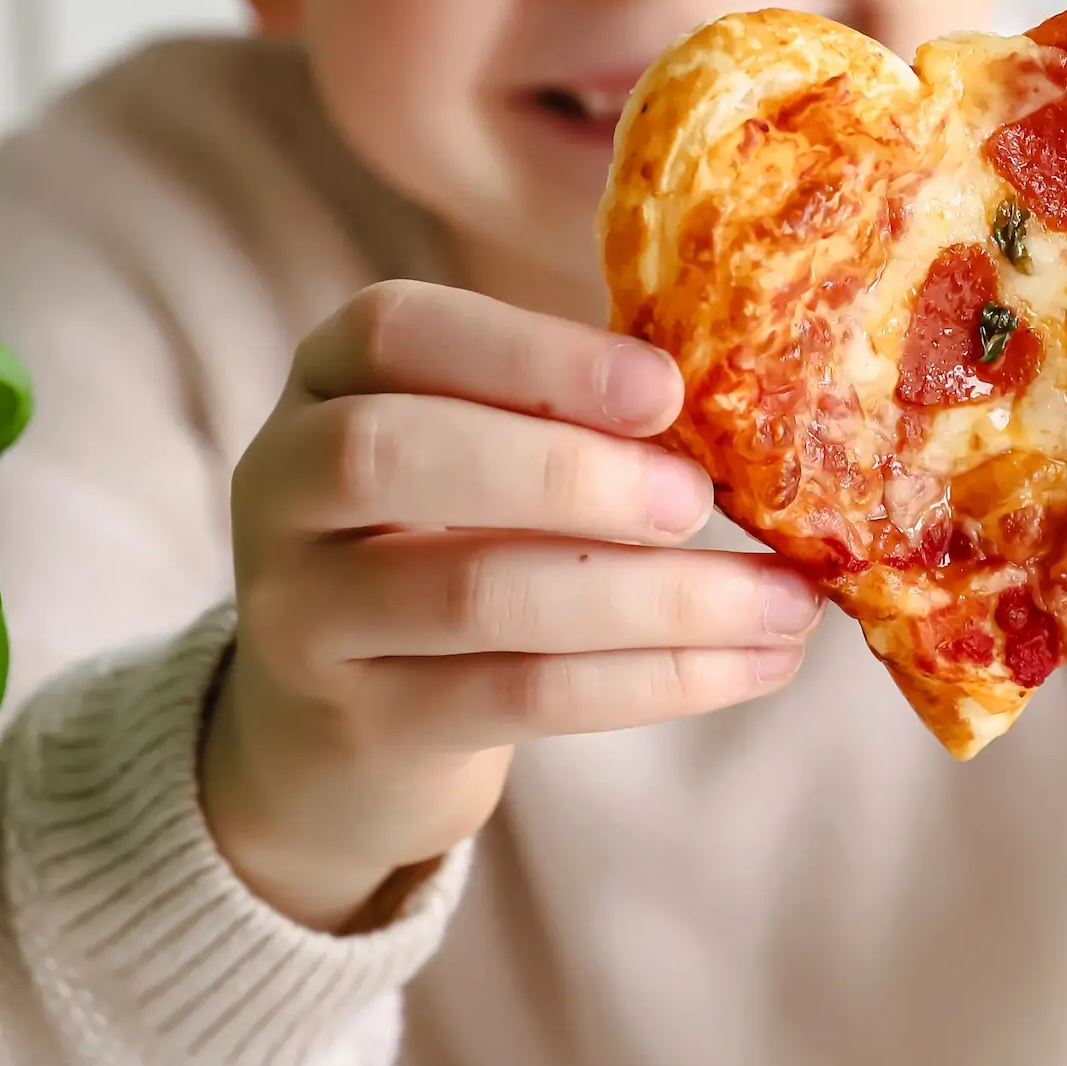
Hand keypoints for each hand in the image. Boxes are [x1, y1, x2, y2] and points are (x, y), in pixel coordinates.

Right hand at [202, 281, 820, 932]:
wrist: (335, 734)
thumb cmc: (449, 544)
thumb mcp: (474, 451)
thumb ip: (564, 411)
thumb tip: (748, 405)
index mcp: (326, 379)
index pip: (396, 331)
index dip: (533, 355)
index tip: (665, 390)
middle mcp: (285, 486)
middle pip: (395, 454)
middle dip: (567, 472)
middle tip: (700, 503)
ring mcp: (305, 616)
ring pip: (474, 593)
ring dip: (655, 598)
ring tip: (782, 604)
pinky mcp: (364, 726)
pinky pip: (518, 695)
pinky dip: (654, 679)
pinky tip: (753, 665)